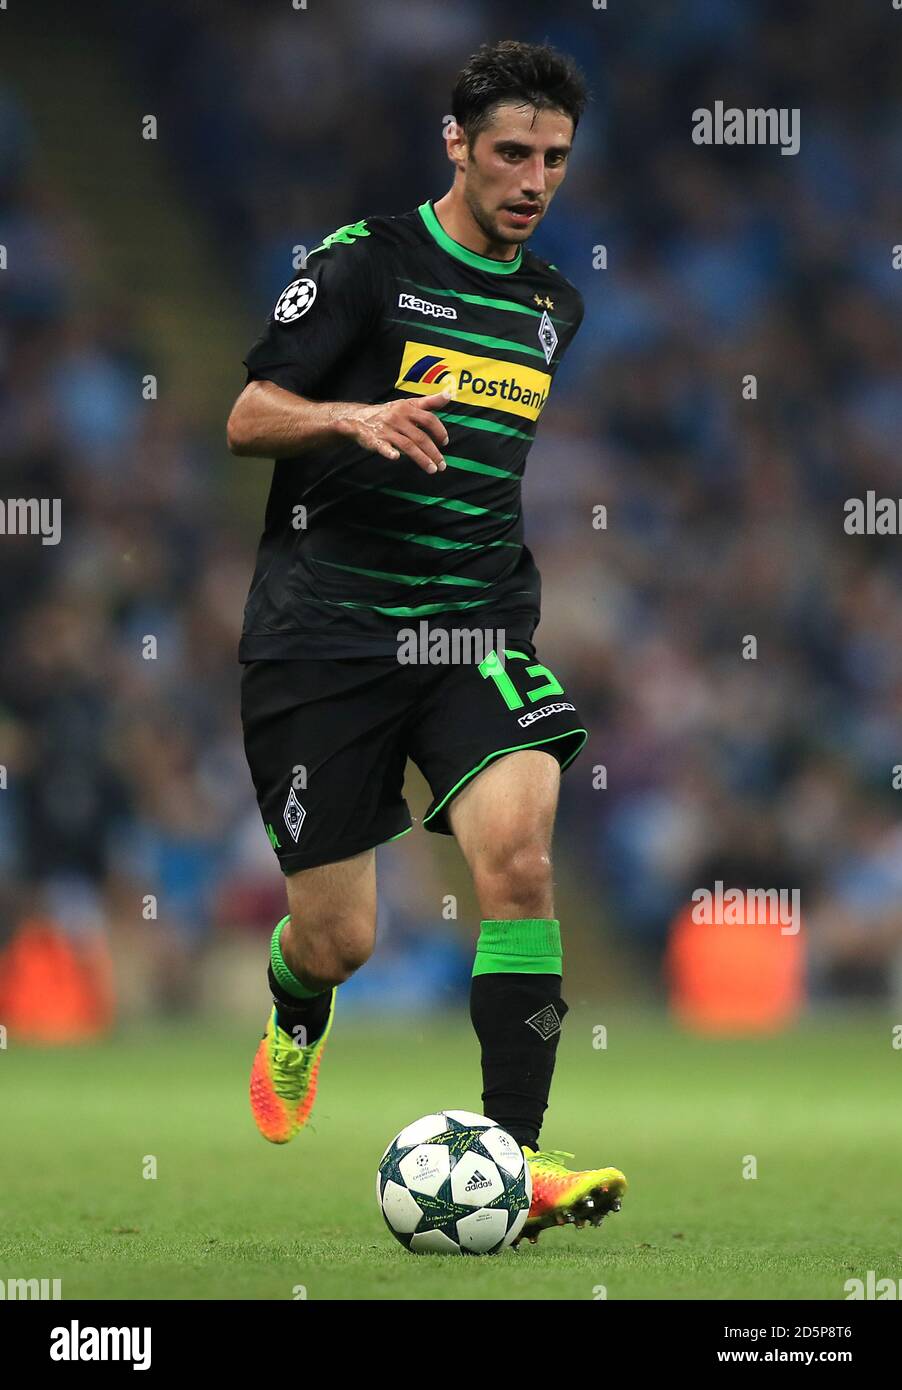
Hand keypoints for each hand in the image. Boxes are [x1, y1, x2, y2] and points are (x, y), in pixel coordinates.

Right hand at [335, 390, 450, 472]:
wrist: (359, 418)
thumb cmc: (389, 412)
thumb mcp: (408, 404)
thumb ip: (429, 402)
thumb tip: (448, 395)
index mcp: (407, 409)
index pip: (428, 419)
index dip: (439, 431)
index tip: (445, 442)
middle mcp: (398, 418)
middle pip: (420, 436)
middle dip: (433, 452)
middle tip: (442, 465)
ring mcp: (386, 430)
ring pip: (407, 445)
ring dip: (421, 459)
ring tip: (432, 469)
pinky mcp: (375, 440)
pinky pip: (383, 447)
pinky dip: (389, 452)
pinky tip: (395, 458)